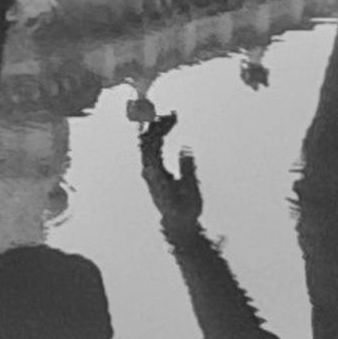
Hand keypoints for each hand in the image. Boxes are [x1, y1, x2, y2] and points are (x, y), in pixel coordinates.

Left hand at [133, 102, 205, 230]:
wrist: (177, 224)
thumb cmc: (185, 209)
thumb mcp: (190, 191)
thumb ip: (188, 170)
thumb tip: (185, 149)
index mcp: (155, 174)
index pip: (152, 145)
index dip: (160, 130)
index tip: (171, 119)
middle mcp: (148, 171)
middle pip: (147, 142)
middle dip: (158, 126)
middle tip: (171, 114)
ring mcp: (149, 171)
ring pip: (148, 145)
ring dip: (157, 131)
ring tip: (170, 118)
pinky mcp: (153, 172)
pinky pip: (152, 150)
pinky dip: (159, 138)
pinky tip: (166, 131)